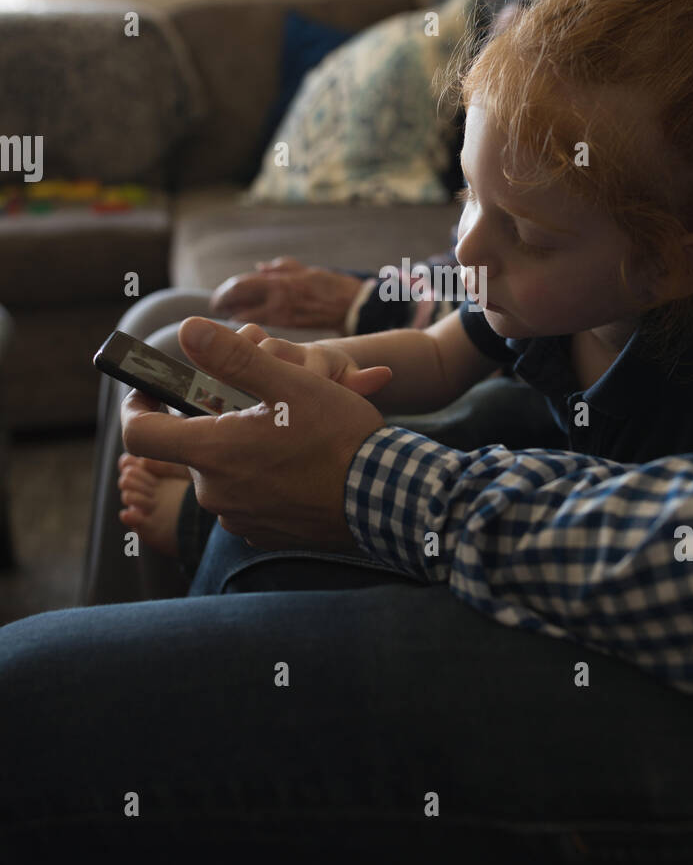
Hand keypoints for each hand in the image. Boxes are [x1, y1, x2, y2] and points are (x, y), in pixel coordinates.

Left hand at [120, 317, 385, 551]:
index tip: (152, 389)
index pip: (139, 433)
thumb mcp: (290, 383)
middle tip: (253, 402)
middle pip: (188, 448)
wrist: (384, 498)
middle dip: (210, 421)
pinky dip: (256, 478)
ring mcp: (236, 517)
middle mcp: (215, 492)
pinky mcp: (260, 533)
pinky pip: (242, 499)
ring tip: (282, 432)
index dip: (137, 406)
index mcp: (212, 451)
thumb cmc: (339, 437)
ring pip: (218, 473)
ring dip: (236, 450)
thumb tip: (187, 331)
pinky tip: (294, 464)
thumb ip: (232, 357)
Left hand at [209, 258, 362, 329]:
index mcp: (280, 284)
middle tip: (219, 307)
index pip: (239, 287)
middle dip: (225, 307)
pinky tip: (252, 324)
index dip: (224, 293)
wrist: (353, 308)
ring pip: (247, 320)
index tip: (218, 298)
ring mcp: (282, 318)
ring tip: (232, 316)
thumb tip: (259, 267)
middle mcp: (278, 302)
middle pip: (237, 306)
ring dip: (236, 318)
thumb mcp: (305, 270)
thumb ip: (281, 267)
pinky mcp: (288, 330)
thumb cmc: (331, 286)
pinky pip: (263, 327)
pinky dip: (253, 324)